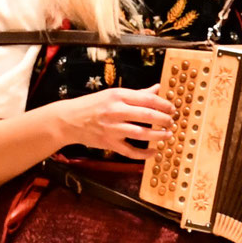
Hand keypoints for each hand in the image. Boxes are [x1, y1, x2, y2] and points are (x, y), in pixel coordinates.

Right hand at [50, 85, 175, 158]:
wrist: (69, 120)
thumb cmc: (93, 105)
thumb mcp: (113, 94)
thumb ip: (137, 94)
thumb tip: (157, 88)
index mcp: (118, 96)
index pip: (147, 99)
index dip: (163, 104)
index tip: (172, 108)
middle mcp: (116, 111)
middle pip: (147, 116)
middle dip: (164, 120)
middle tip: (172, 122)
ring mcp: (113, 129)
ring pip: (141, 134)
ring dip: (158, 135)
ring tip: (168, 135)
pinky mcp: (109, 144)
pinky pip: (131, 152)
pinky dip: (144, 154)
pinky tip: (154, 152)